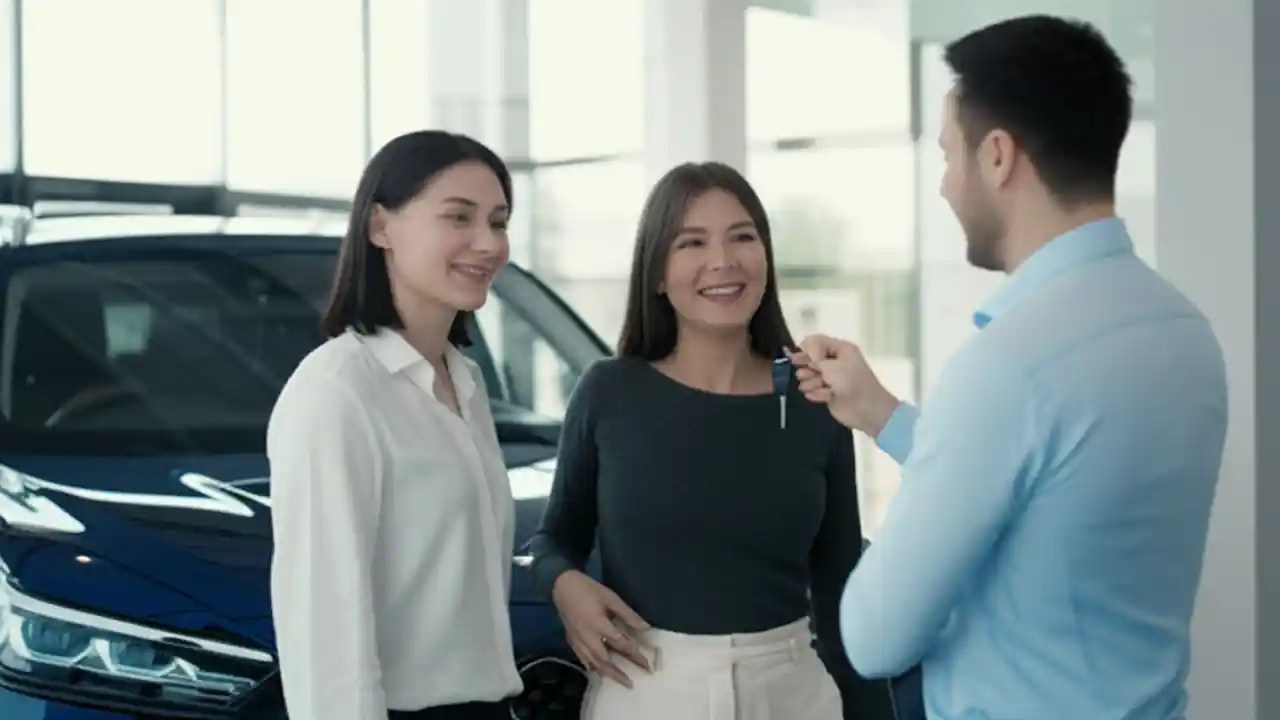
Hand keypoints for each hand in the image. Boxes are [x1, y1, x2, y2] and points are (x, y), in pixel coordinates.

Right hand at [551, 570, 651, 687]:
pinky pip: (583, 659)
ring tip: (619, 681)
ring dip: (607, 673)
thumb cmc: (588, 590)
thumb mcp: (611, 598)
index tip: (646, 664)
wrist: (562, 587)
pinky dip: (592, 667)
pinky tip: (599, 671)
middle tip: (631, 683)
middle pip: (605, 660)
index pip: (621, 644)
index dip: (635, 655)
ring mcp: (578, 641)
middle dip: (619, 673)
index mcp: (599, 625)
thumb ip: (628, 614)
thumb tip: (645, 627)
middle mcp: (588, 637)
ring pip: (593, 663)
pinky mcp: (571, 641)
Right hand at [792, 334, 899, 435]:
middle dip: (806, 365)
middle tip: (800, 371)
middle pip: (812, 358)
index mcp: (841, 350)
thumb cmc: (851, 382)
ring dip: (810, 381)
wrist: (866, 409)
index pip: (817, 342)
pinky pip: (815, 389)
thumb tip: (803, 354)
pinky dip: (816, 393)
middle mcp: (836, 362)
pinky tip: (823, 396)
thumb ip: (814, 357)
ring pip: (811, 375)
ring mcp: (832, 378)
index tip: (800, 359)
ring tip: (815, 385)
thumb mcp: (832, 365)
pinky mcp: (829, 393)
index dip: (807, 349)